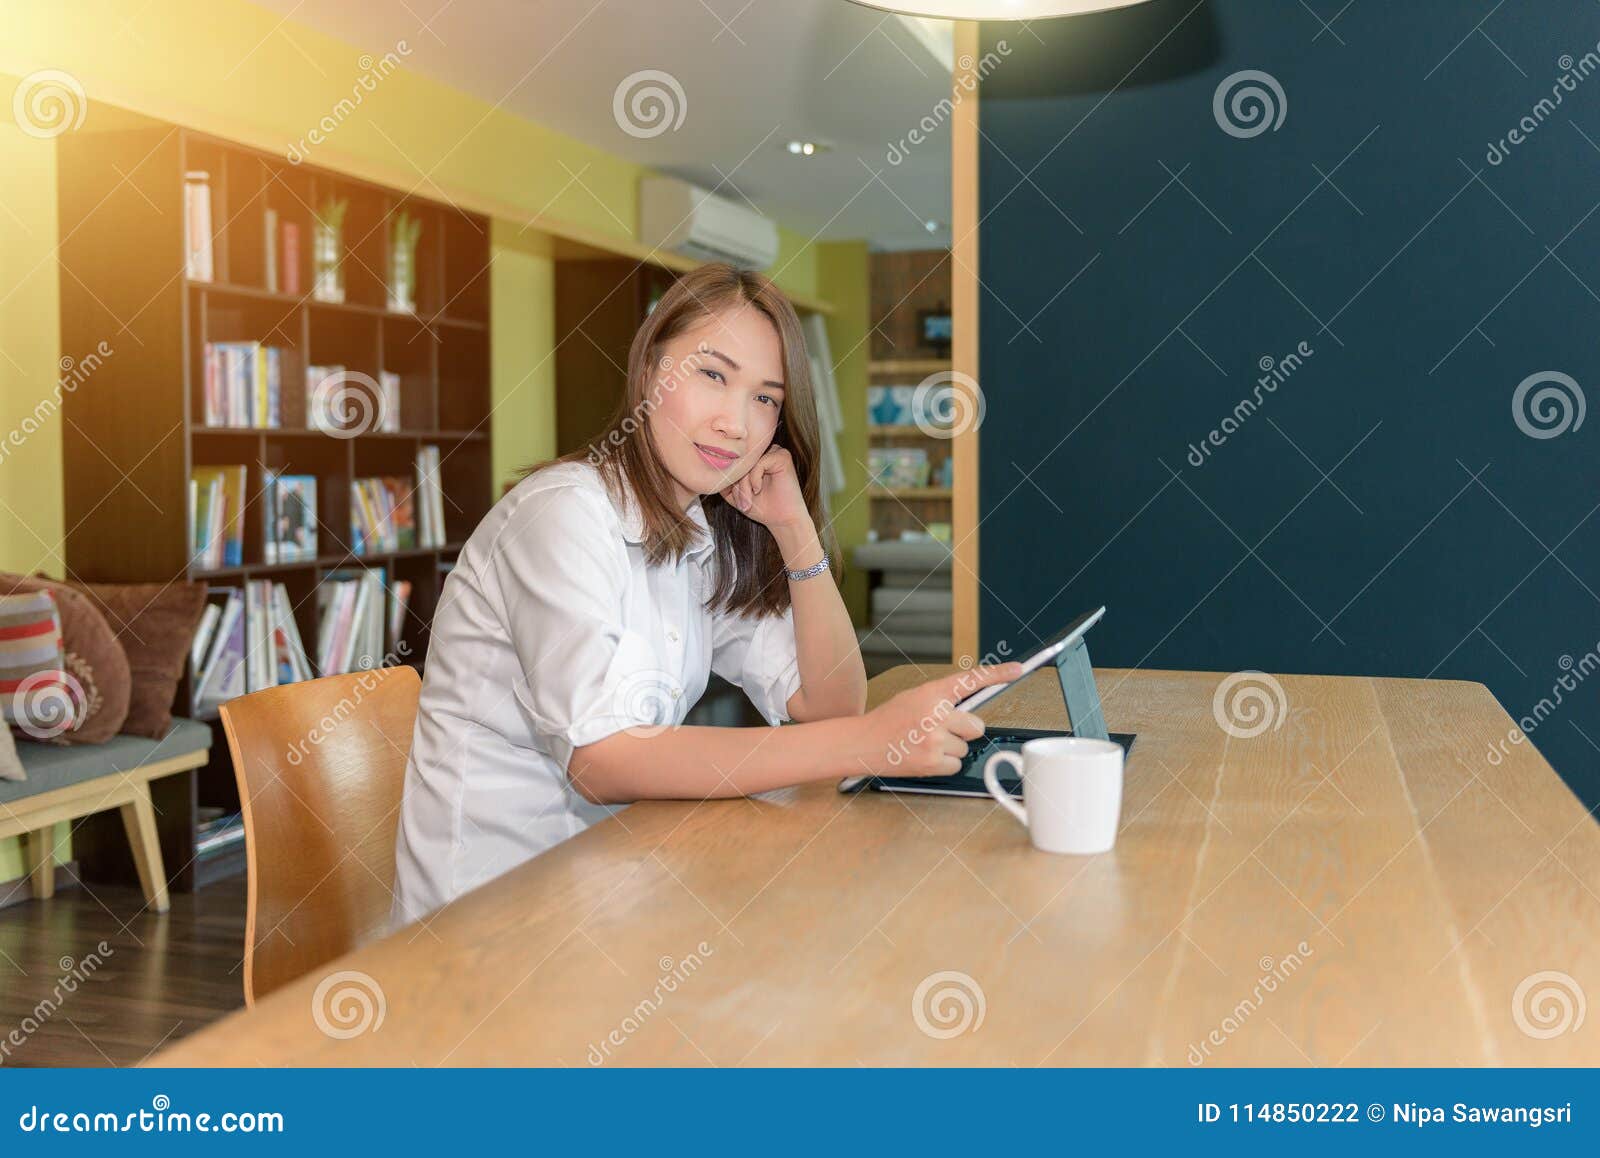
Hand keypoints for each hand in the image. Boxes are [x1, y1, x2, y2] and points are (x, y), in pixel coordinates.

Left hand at [721, 446, 807, 532]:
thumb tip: (709, 468)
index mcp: (755, 459)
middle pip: (740, 461)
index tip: (734, 498)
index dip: (730, 479)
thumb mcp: (734, 493)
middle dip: (737, 484)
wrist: (782, 521)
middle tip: (742, 503)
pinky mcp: (782, 456)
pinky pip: (759, 463)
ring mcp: (775, 452)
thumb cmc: (762, 507)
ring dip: (744, 484)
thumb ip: (724, 480)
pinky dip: (754, 478)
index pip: (734, 460)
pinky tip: (759, 490)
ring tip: (749, 500)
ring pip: (748, 462)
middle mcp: (765, 452)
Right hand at [859, 663, 1024, 776]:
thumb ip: (942, 700)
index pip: (971, 680)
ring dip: (950, 748)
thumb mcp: (914, 698)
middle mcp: (935, 715)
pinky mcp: (933, 763)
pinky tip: (924, 756)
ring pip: (965, 747)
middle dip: (963, 731)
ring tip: (925, 743)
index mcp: (932, 693)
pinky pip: (957, 764)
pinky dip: (944, 764)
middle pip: (976, 726)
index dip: (998, 674)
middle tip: (939, 731)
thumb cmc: (888, 721)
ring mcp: (935, 740)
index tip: (1018, 669)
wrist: (862, 744)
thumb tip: (971, 710)